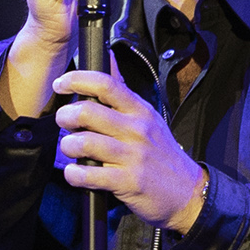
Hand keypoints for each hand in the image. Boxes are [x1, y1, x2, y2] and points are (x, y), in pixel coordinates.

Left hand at [52, 69, 206, 231]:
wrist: (187, 193)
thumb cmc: (161, 154)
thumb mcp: (148, 118)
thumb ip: (123, 92)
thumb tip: (108, 57)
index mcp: (140, 111)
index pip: (106, 84)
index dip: (77, 80)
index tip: (61, 83)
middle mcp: (136, 130)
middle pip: (88, 111)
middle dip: (65, 116)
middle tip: (63, 122)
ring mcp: (132, 156)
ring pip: (84, 143)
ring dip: (67, 145)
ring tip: (70, 148)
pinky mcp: (127, 182)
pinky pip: (88, 174)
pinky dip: (74, 174)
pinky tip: (75, 173)